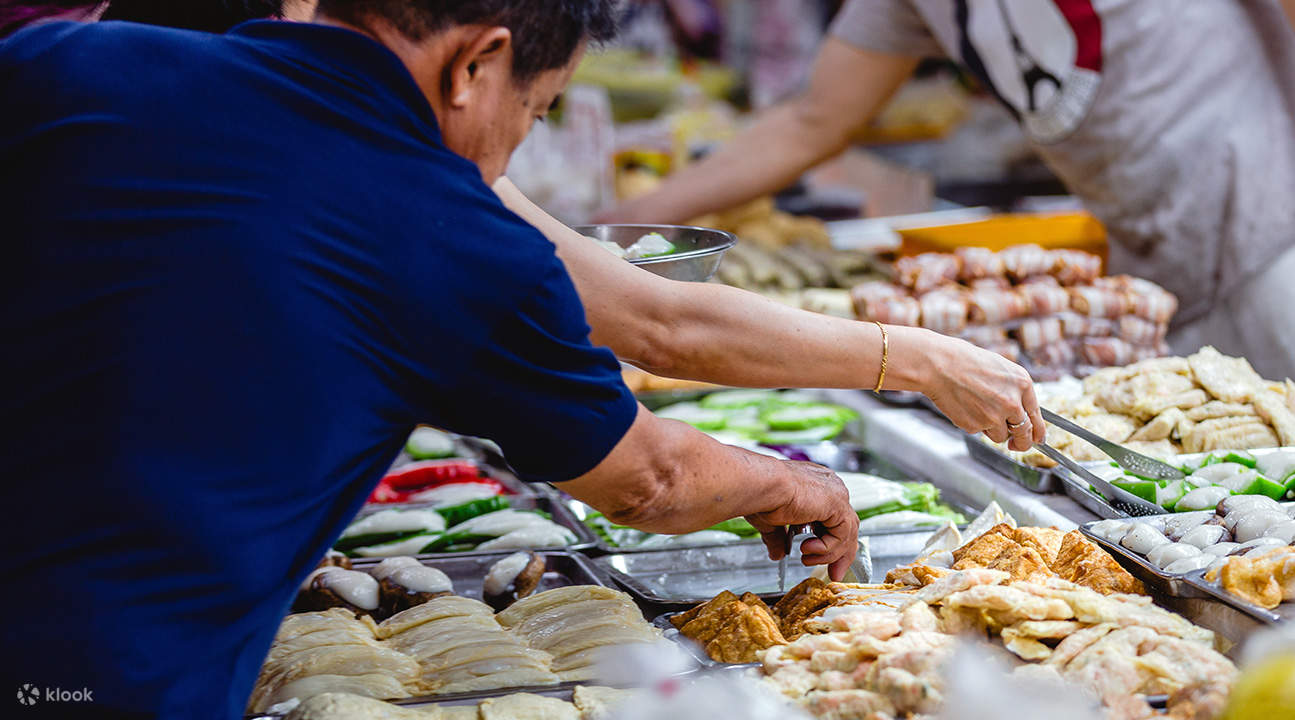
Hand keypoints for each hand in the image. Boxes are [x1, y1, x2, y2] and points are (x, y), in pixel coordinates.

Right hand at [744, 461, 859, 581]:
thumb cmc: (762, 495)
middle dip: (839, 554)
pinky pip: (842, 535)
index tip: (818, 558)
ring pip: (846, 533)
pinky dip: (828, 547)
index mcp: (815, 486)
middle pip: (846, 526)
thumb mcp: (771, 522)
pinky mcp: (838, 504)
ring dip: (829, 554)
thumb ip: (779, 538)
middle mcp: (829, 487)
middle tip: (833, 573)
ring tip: (807, 559)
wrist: (762, 486)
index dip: (830, 541)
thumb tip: (777, 554)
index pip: (833, 517)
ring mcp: (836, 494)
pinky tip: (808, 549)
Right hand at [919, 335, 1045, 451]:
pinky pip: (980, 432)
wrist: (939, 365)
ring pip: (1001, 436)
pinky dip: (973, 424)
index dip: (1038, 432)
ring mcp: (994, 416)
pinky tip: (965, 406)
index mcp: (1022, 384)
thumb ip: (1013, 390)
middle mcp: (1013, 402)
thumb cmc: (965, 361)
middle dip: (1021, 442)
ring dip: (992, 429)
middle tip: (1015, 444)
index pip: (1037, 416)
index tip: (1037, 439)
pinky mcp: (975, 426)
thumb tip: (1019, 412)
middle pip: (1024, 433)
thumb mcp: (1000, 369)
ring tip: (976, 408)